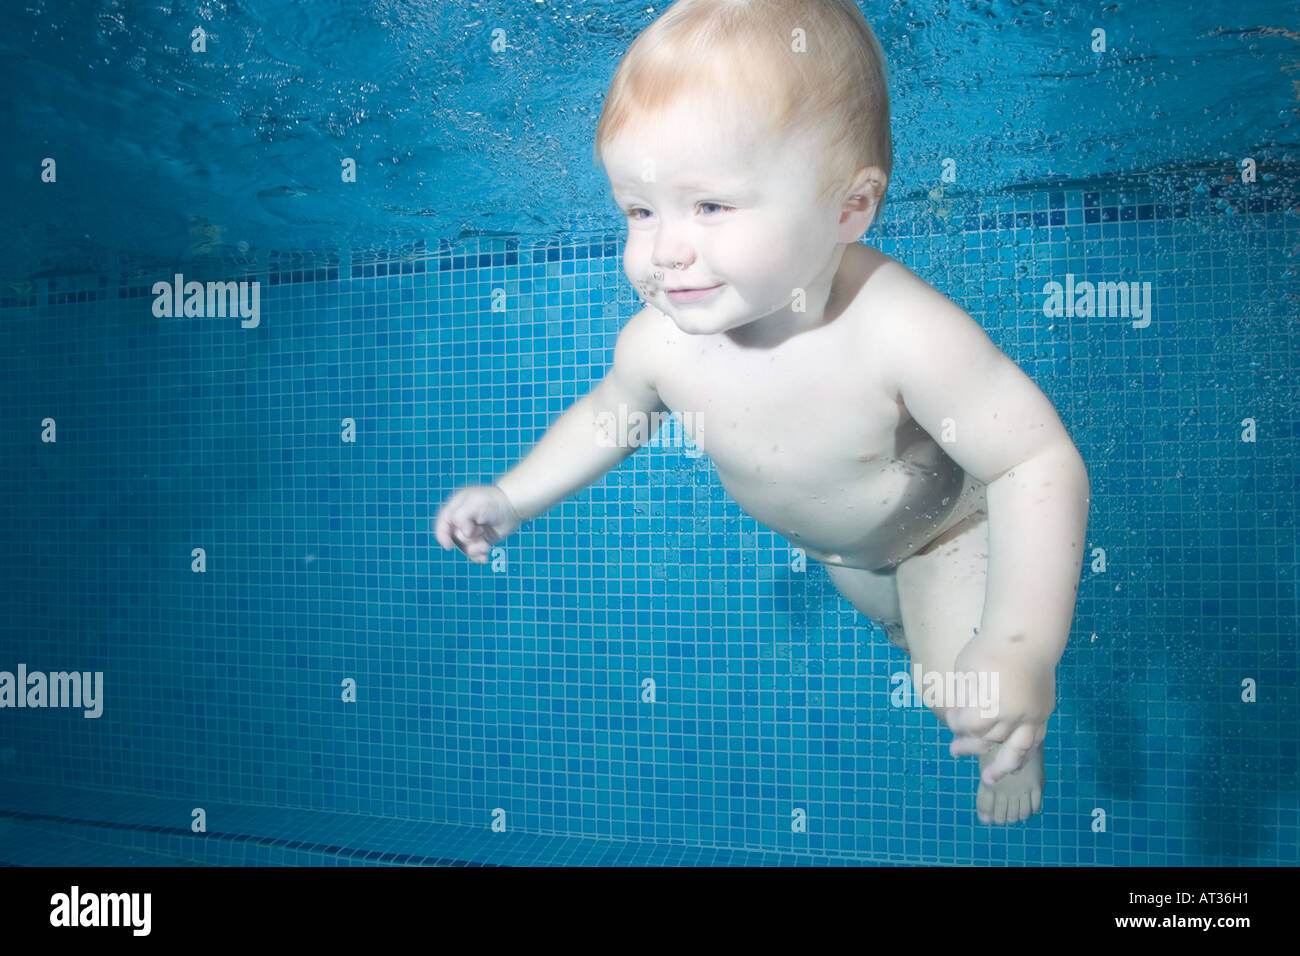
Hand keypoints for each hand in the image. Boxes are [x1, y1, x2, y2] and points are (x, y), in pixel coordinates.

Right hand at [434, 484, 522, 563]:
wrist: (512, 506)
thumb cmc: (493, 501)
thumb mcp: (474, 504)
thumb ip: (461, 517)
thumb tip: (464, 534)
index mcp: (455, 509)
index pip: (443, 525)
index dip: (442, 536)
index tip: (449, 545)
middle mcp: (461, 522)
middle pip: (455, 539)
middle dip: (467, 540)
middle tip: (480, 532)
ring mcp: (471, 532)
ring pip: (465, 548)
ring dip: (474, 550)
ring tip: (486, 547)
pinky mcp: (481, 540)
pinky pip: (474, 553)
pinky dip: (479, 557)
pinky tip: (484, 559)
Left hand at [940, 634, 1055, 783]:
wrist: (1027, 637)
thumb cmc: (989, 650)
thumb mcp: (966, 670)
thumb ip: (964, 698)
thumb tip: (960, 720)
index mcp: (991, 703)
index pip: (970, 726)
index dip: (956, 724)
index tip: (950, 715)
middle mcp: (1014, 715)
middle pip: (989, 739)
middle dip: (969, 745)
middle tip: (954, 751)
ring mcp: (1032, 716)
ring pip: (1016, 750)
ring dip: (1002, 766)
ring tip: (989, 779)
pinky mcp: (1044, 713)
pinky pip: (1035, 741)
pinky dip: (1024, 754)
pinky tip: (1014, 765)